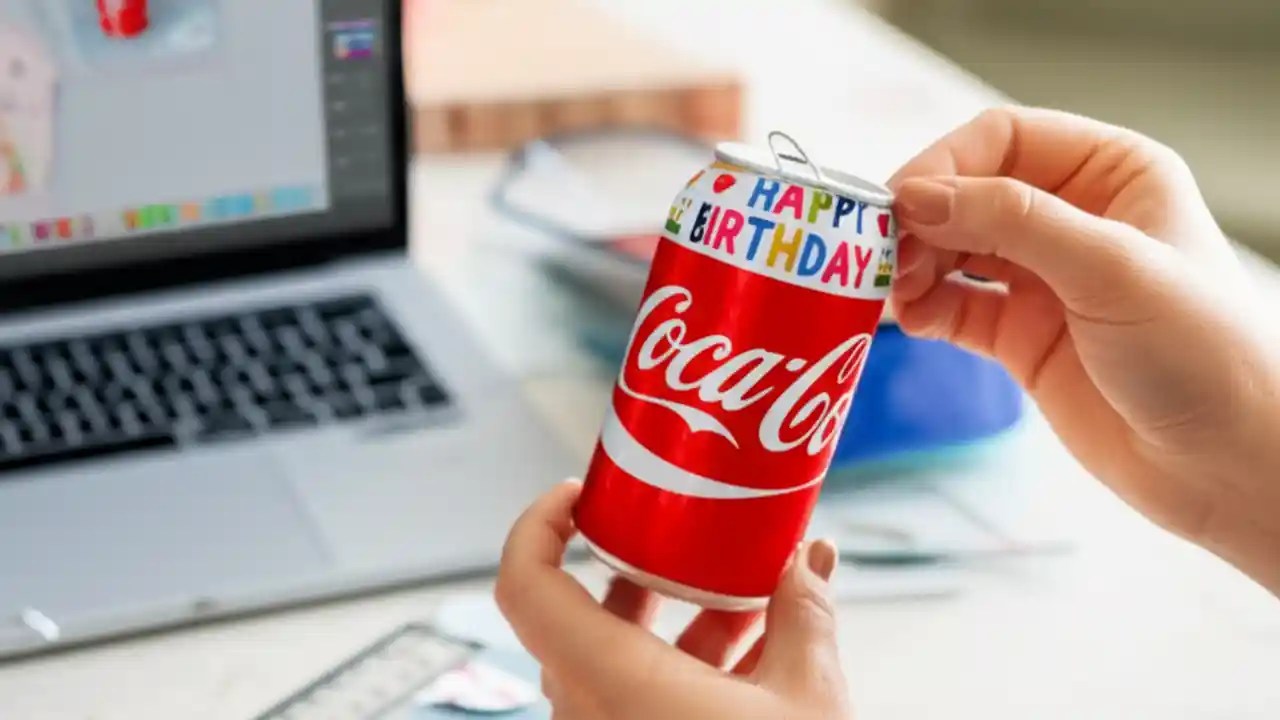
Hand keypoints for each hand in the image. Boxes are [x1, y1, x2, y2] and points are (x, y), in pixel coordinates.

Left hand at [495, 482, 851, 719]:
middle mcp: (593, 716)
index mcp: (613, 685)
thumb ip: (805, 614)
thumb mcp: (809, 696)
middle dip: (641, 566)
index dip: (535, 525)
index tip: (578, 494)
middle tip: (683, 529)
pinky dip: (680, 664)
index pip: (524, 587)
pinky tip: (750, 648)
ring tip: (743, 590)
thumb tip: (812, 560)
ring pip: (616, 658)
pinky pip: (637, 696)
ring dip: (674, 617)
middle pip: (581, 615)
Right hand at [890, 106, 1279, 592]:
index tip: (898, 205)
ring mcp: (1044, 279)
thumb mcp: (1111, 267)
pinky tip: (912, 320)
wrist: (1226, 465)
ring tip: (895, 293)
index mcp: (1113, 173)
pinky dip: (923, 309)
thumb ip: (1012, 222)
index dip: (944, 165)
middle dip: (920, 221)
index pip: (1004, 140)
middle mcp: (1074, 218)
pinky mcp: (1021, 336)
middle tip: (882, 256)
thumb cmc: (1205, 354)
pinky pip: (953, 306)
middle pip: (967, 194)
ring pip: (952, 250)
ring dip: (914, 266)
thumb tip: (916, 196)